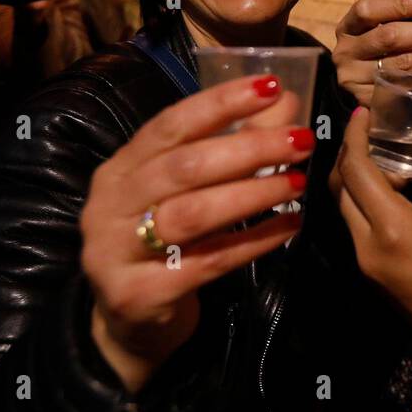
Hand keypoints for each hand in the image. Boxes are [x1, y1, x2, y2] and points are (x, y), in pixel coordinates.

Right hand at [81, 75, 310, 393]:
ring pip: (193, 214)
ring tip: (298, 183)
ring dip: (252, 194)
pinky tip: (289, 227)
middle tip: (301, 141)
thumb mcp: (188, 192)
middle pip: (184, 167)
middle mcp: (111, 204)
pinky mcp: (138, 294)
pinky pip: (207, 262)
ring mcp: (117, 250)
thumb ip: (232, 145)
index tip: (271, 87)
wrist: (128, 324)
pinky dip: (253, 242)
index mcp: (122, 168)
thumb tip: (285, 102)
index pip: (172, 124)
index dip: (221, 103)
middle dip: (249, 149)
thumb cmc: (165, 244)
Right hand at [333, 0, 411, 105]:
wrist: (363, 83)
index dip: (399, 4)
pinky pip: (408, 86)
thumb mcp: (387, 26)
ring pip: (401, 66)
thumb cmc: (381, 48)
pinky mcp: (369, 101)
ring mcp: (355, 79)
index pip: (368, 10)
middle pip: (389, 38)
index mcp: (348, 26)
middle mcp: (346, 52)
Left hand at [334, 107, 411, 325]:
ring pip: (345, 208)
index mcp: (390, 226)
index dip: (354, 137)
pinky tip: (387, 189)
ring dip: (354, 179)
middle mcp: (366, 244)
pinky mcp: (369, 270)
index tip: (362, 114)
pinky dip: (363, 201)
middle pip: (341, 188)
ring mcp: (363, 261)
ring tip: (380, 157)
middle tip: (368, 132)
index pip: (356, 170)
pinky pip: (355, 226)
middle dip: (349, 155)